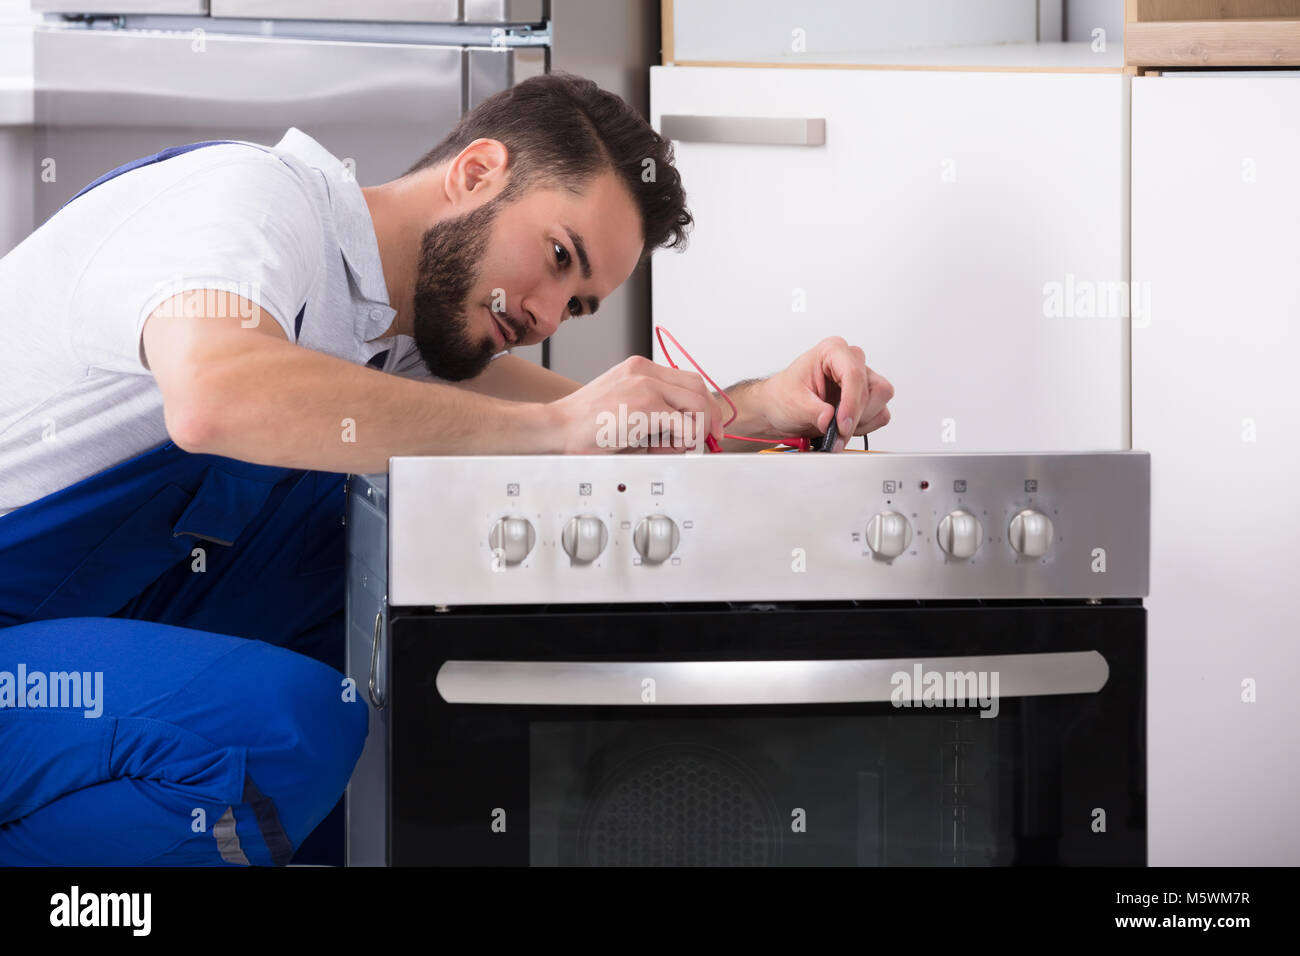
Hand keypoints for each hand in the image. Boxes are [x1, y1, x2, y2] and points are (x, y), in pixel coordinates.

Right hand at [546, 355, 726, 453]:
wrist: (557, 429)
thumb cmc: (585, 425)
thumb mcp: (623, 408)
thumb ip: (653, 412)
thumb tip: (685, 433)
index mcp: (638, 368)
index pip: (686, 379)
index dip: (704, 403)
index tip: (707, 424)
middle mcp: (644, 371)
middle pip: (698, 387)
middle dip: (710, 416)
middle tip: (709, 438)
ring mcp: (646, 385)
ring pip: (698, 404)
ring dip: (696, 430)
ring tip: (675, 446)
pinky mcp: (646, 406)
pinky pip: (685, 423)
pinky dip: (685, 440)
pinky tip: (664, 448)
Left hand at [758, 337, 893, 450]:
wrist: (779, 407)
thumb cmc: (784, 395)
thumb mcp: (793, 403)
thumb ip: (814, 412)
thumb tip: (830, 420)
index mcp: (832, 351)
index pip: (854, 374)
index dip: (851, 403)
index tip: (841, 424)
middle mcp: (851, 361)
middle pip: (874, 388)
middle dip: (855, 415)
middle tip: (837, 433)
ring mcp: (862, 378)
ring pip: (880, 400)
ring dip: (861, 421)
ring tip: (837, 429)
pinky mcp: (867, 396)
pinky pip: (880, 413)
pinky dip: (865, 426)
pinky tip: (844, 427)